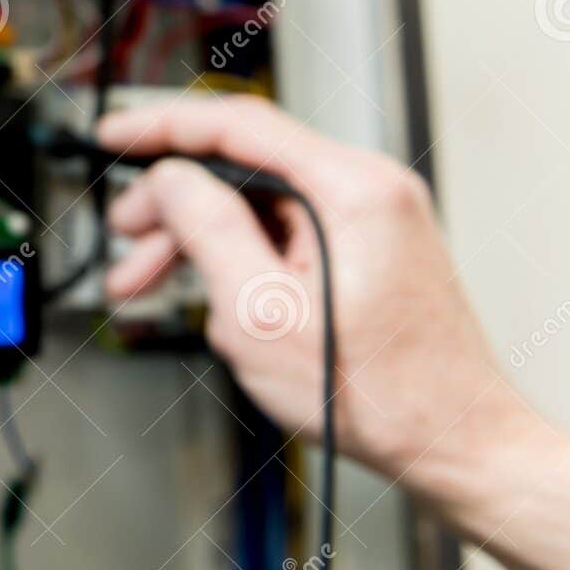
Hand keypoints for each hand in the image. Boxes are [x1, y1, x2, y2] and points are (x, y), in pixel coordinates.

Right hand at [96, 96, 569, 569]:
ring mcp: (374, 220)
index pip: (237, 125)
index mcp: (352, 189)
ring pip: (260, 203)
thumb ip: (208, 230)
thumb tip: (170, 180)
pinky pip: (287, 232)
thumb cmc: (379, 395)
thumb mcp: (261, 313)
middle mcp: (371, 190)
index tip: (114, 134)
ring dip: (199, 237)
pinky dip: (240, 257)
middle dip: (173, 200)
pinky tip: (214, 303)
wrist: (455, 444)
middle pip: (244, 165)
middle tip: (126, 234)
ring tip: (147, 280)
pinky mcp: (370, 250)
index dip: (162, 126)